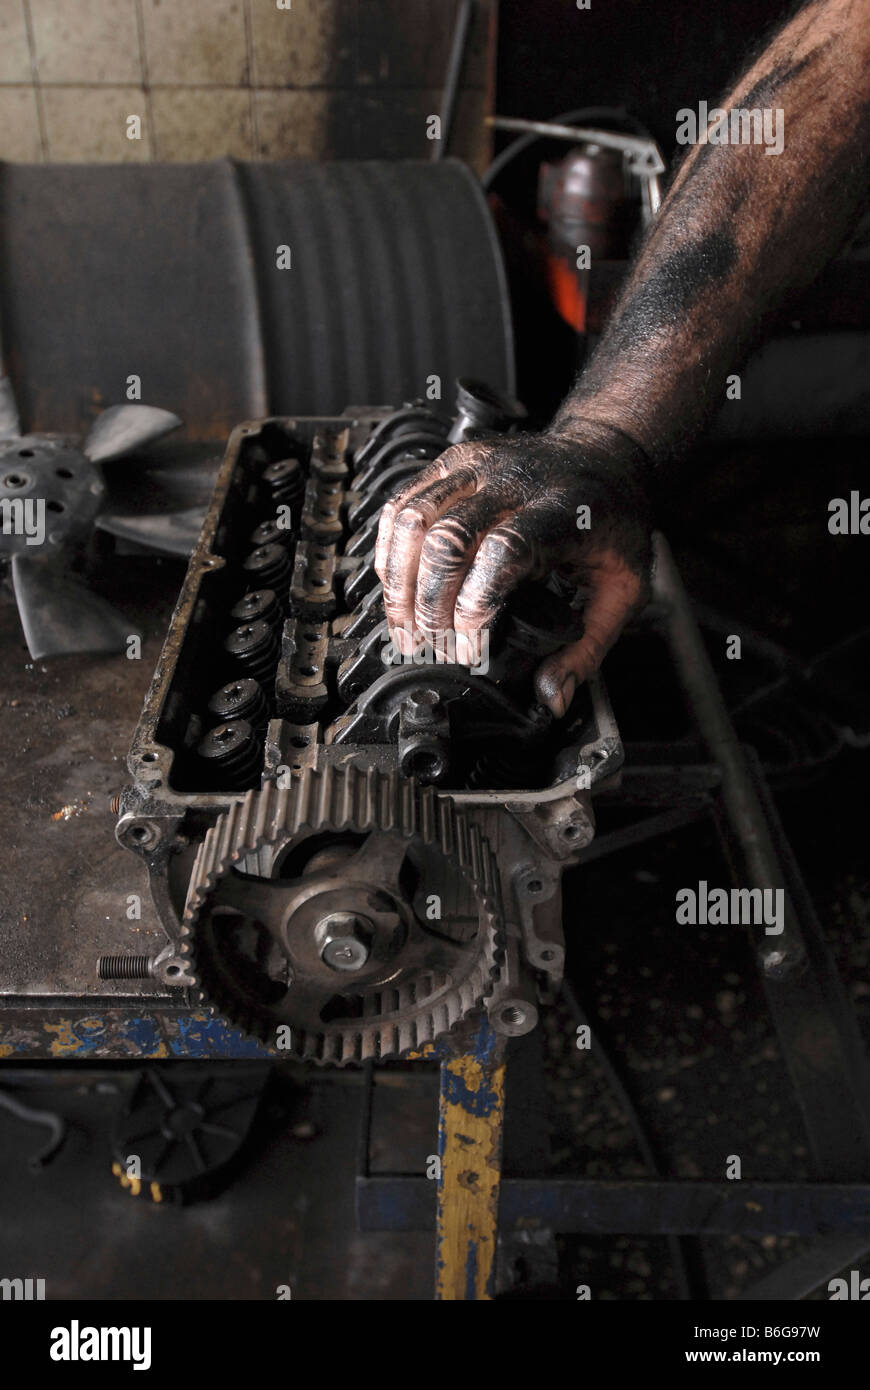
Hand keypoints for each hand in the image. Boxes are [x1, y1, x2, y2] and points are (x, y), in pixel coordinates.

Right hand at [374, 423, 652, 715]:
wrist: (608, 454)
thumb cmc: (614, 518)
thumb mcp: (624, 588)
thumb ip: (590, 647)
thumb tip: (552, 697)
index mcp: (561, 509)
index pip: (503, 552)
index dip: (475, 607)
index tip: (470, 650)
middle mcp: (514, 480)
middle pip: (447, 538)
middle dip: (429, 604)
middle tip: (433, 647)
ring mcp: (478, 465)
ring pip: (414, 518)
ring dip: (400, 582)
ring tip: (406, 627)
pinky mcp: (453, 462)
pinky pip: (404, 503)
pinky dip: (391, 550)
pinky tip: (397, 587)